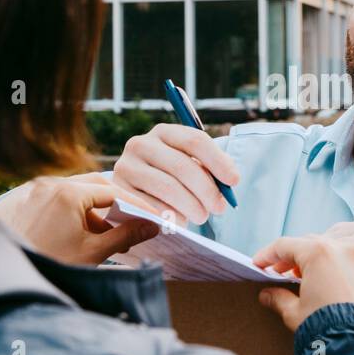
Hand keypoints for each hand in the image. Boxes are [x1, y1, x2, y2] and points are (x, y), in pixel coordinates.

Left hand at [0, 173, 160, 266]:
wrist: (5, 277)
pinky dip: (74, 211)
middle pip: (95, 186)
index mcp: (68, 193)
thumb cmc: (47, 263)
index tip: (152, 216)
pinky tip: (81, 233)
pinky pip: (56, 199)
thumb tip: (151, 226)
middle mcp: (50, 184)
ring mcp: (34, 191)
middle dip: (116, 204)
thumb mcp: (92, 252)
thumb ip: (125, 235)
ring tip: (107, 235)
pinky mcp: (24, 201)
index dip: (136, 205)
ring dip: (94, 210)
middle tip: (133, 222)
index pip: (113, 192)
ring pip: (75, 192)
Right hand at [109, 123, 239, 224]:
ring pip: (168, 188)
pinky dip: (172, 216)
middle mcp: (141, 144)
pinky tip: (180, 221)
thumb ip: (207, 168)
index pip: (195, 140)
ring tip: (202, 216)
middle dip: (207, 190)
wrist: (134, 193)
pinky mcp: (119, 192)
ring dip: (192, 206)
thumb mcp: (188, 166)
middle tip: (220, 208)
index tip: (234, 181)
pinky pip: (151, 206)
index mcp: (164, 132)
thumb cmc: (171, 179)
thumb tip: (230, 181)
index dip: (218, 161)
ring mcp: (126, 167)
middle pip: (183, 166)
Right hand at [252, 235, 353, 331]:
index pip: (285, 245)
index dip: (268, 254)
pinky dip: (339, 271)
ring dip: (318, 262)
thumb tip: (268, 295)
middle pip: (311, 244)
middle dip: (293, 256)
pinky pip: (353, 266)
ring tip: (305, 278)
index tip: (259, 264)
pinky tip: (331, 287)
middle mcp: (344, 250)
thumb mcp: (295, 313)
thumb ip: (279, 298)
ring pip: (335, 252)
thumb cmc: (327, 328)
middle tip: (279, 270)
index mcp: (319, 253)